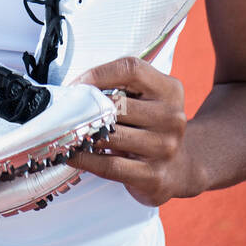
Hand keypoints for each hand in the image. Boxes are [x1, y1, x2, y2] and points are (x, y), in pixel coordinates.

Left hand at [66, 57, 197, 206]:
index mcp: (169, 90)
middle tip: (63, 112)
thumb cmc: (151, 127)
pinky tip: (72, 155)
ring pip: (112, 136)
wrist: (181, 168)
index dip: (98, 74)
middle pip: (118, 105)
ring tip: (63, 132)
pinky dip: (86, 160)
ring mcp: (165, 147)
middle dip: (87, 109)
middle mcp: (172, 116)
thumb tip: (75, 90)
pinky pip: (111, 166)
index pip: (131, 69)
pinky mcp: (154, 176)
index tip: (75, 85)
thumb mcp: (148, 99)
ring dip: (83, 135)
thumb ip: (121, 88)